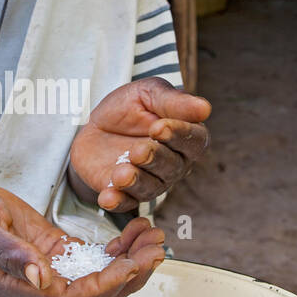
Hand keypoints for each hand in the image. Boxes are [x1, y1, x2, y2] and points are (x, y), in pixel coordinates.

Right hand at [0, 184, 166, 296]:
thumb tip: (40, 277)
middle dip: (129, 276)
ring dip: (131, 263)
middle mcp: (39, 288)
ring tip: (154, 236)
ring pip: (101, 282)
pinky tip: (136, 230)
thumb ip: (8, 253)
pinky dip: (119, 249)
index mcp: (17, 290)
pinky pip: (95, 261)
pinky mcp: (60, 256)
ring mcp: (52, 274)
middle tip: (156, 248)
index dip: (102, 287)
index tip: (128, 265)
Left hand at [70, 77, 211, 211]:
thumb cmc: (127, 108)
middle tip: (138, 150)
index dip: (179, 135)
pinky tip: (108, 197)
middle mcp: (173, 164)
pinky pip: (125, 203)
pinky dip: (117, 201)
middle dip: (155, 158)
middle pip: (172, 167)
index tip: (159, 128)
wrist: (91, 126)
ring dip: (137, 181)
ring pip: (151, 188)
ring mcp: (150, 181)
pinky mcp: (125, 194)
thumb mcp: (147, 93)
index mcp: (184, 137)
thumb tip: (205, 108)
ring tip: (122, 174)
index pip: (194, 141)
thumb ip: (173, 101)